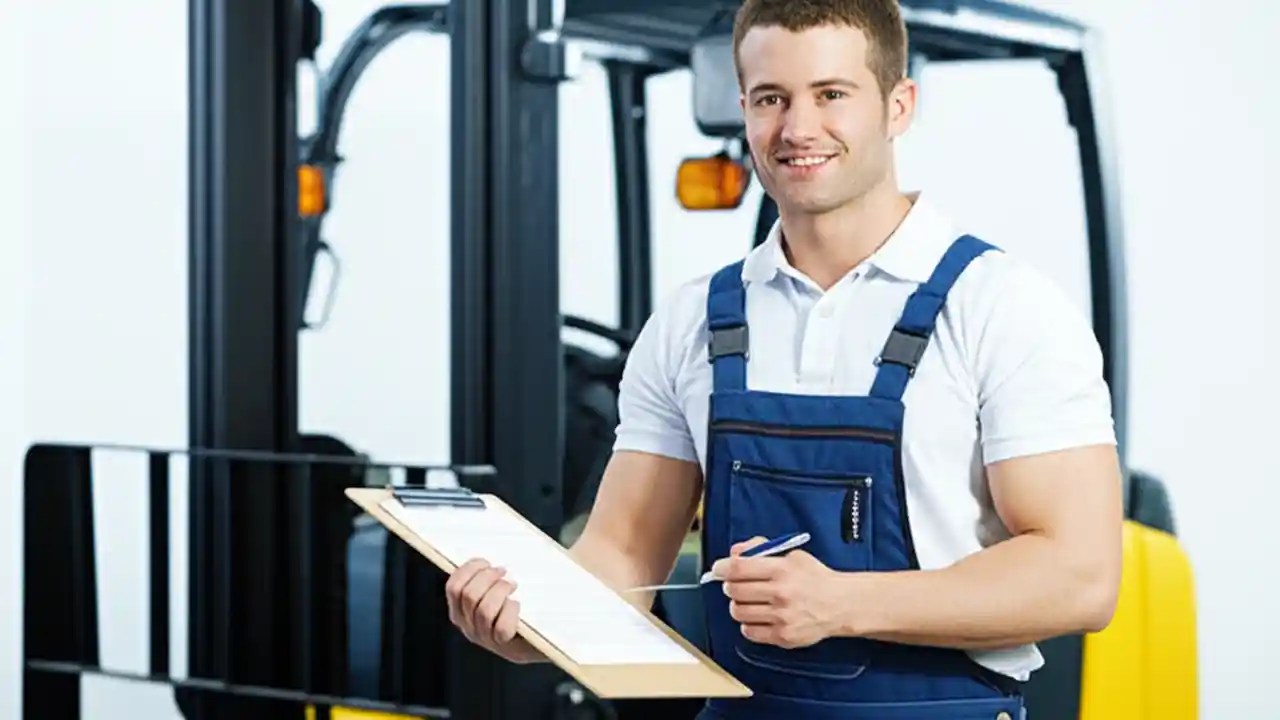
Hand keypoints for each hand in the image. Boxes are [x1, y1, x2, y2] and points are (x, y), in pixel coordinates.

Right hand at [445, 558, 542, 663]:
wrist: (546, 635)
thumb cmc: (521, 603)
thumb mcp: (498, 588)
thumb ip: (488, 575)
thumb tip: (490, 550)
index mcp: (461, 611)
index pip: (453, 587)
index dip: (468, 569)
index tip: (486, 561)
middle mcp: (469, 627)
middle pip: (468, 595)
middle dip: (488, 577)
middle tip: (504, 572)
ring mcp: (487, 639)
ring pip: (483, 610)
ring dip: (500, 591)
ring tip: (513, 585)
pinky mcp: (506, 648)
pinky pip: (501, 628)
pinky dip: (510, 612)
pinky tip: (517, 605)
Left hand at [711, 537, 848, 648]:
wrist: (841, 604)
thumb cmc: (815, 578)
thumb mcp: (792, 555)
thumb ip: (761, 549)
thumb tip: (734, 553)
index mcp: (782, 569)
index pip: (738, 568)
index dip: (722, 568)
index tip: (718, 569)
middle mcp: (781, 593)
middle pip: (735, 591)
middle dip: (730, 586)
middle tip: (736, 585)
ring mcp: (781, 616)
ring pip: (738, 612)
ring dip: (738, 605)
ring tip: (748, 601)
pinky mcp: (783, 636)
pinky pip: (749, 631)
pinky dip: (748, 624)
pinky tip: (758, 616)